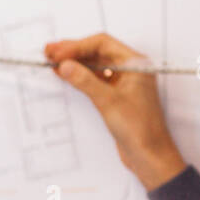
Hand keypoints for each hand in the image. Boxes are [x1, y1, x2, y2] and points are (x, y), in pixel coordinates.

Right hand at [44, 34, 186, 189]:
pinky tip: (67, 75)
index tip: (59, 53)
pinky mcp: (116, 96)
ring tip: (54, 61)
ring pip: (95, 65)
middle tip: (50, 51)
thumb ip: (85, 81)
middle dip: (73, 51)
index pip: (102, 44)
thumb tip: (65, 66)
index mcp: (135, 63)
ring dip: (75, 63)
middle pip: (98, 52)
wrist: (149, 155)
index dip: (78, 46)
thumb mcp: (109, 101)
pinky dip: (81, 77)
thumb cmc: (140, 129)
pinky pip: (96, 79)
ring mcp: (123, 82)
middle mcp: (130, 69)